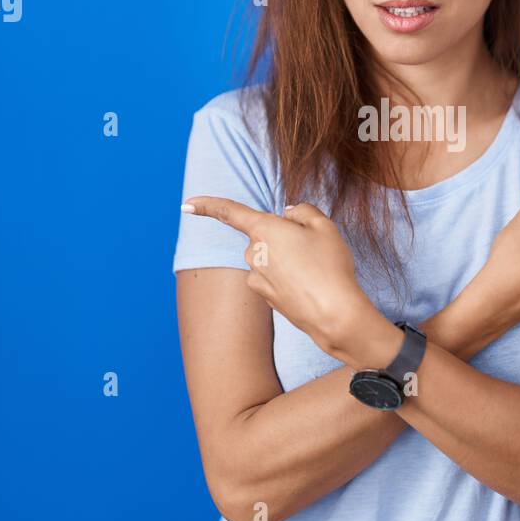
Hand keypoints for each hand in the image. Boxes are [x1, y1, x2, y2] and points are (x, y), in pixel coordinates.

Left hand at [181, 196, 378, 361]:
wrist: (333, 314)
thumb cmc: (330, 266)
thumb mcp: (325, 226)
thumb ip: (302, 211)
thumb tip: (287, 215)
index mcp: (264, 230)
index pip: (230, 212)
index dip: (207, 206)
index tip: (186, 205)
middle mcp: (253, 253)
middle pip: (264, 235)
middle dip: (284, 236)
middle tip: (315, 247)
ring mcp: (256, 277)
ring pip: (270, 257)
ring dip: (288, 258)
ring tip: (316, 270)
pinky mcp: (263, 296)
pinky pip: (273, 277)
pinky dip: (288, 277)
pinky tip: (307, 285)